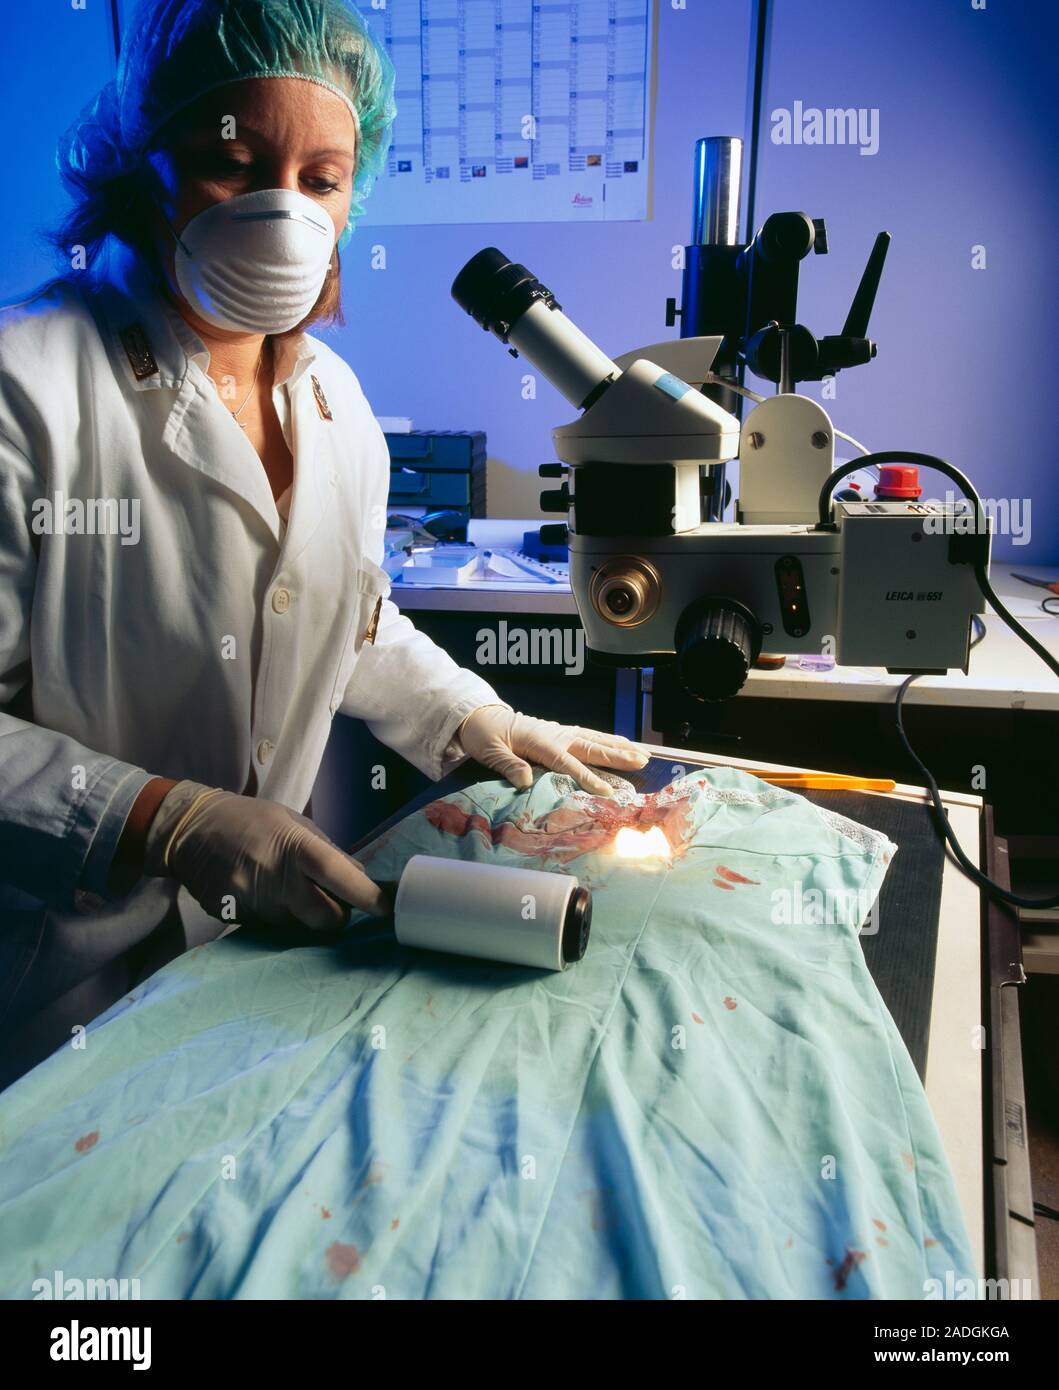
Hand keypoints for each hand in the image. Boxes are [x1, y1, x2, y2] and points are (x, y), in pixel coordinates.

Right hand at [143, 781, 388, 929]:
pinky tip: (264, 894)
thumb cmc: (249, 819)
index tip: (384, 907)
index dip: (365, 895)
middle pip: (324, 919)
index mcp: (293, 846)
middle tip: (333, 902)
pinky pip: (269, 928)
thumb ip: (325, 850)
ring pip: (297, 928)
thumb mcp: (291, 821)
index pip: (338, 876)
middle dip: (336, 916)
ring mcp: (252, 901)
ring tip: (290, 891)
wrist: (189, 828)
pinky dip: (277, 917)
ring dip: (304, 917)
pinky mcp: (233, 917)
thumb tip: (358, 878)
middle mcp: (273, 878)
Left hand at [456, 706, 647, 796]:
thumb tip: (525, 781)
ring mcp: (560, 731)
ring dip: (620, 747)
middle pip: (591, 746)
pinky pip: (590, 735)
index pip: (568, 762)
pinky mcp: (561, 732)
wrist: (482, 717)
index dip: (587, 776)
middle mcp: (556, 734)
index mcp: (540, 741)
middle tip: (643, 762)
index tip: (606, 790)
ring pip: (595, 738)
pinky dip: (608, 739)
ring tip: (643, 754)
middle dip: (618, 756)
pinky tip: (622, 743)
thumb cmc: (485, 736)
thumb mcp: (490, 752)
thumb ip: (509, 765)